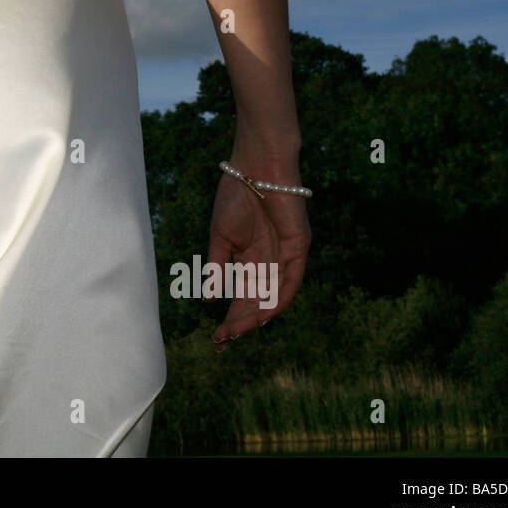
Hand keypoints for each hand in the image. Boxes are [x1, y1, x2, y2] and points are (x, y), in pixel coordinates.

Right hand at [206, 149, 310, 350]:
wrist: (255, 166)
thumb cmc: (235, 195)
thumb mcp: (220, 236)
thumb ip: (217, 267)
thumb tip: (208, 298)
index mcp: (250, 259)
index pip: (242, 296)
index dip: (231, 317)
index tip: (216, 337)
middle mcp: (270, 262)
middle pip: (256, 301)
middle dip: (240, 322)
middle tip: (223, 341)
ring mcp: (285, 256)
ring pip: (274, 296)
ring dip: (257, 316)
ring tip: (239, 332)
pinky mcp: (299, 247)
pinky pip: (292, 280)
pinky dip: (279, 299)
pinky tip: (265, 314)